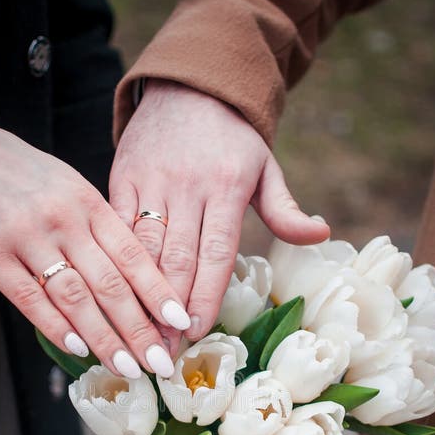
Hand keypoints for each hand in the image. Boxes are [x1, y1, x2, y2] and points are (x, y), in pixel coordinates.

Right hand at [0, 110, 190, 377]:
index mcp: (88, 202)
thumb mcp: (68, 186)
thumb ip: (98, 227)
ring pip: (75, 296)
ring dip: (104, 338)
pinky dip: (55, 325)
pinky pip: (28, 297)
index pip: (133, 255)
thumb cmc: (17, 174)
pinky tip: (77, 348)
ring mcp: (26, 237)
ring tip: (126, 368)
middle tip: (160, 363)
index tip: (181, 323)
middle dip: (139, 329)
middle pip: (110, 283)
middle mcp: (63, 220)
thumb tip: (133, 277)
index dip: (159, 293)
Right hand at [109, 80, 329, 349]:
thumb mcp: (265, 168)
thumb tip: (321, 234)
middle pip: (178, 258)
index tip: (196, 331)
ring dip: (140, 294)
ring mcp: (151, 180)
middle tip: (164, 348)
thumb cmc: (233, 139)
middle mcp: (187, 185)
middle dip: (170, 308)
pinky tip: (112, 293)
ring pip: (144, 247)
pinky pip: (118, 226)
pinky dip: (116, 261)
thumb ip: (285, 209)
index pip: (216, 252)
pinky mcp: (122, 177)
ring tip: (139, 333)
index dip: (205, 295)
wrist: (189, 85)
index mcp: (227, 186)